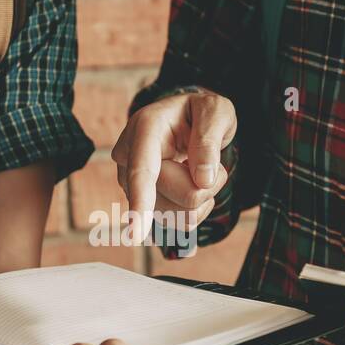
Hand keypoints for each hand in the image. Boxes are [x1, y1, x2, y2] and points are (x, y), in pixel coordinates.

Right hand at [111, 91, 235, 243]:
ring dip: (202, 195)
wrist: (186, 120)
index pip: (142, 170)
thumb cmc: (200, 112)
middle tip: (207, 158)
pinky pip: (180, 222)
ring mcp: (132, 184)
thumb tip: (203, 181)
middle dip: (207, 184)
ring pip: (180, 214)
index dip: (141, 202)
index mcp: (145, 129)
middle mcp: (130, 158)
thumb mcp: (215, 111)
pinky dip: (196, 206)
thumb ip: (209, 140)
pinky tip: (189, 181)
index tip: (135, 233)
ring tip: (195, 166)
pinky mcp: (141, 203)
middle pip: (182, 196)